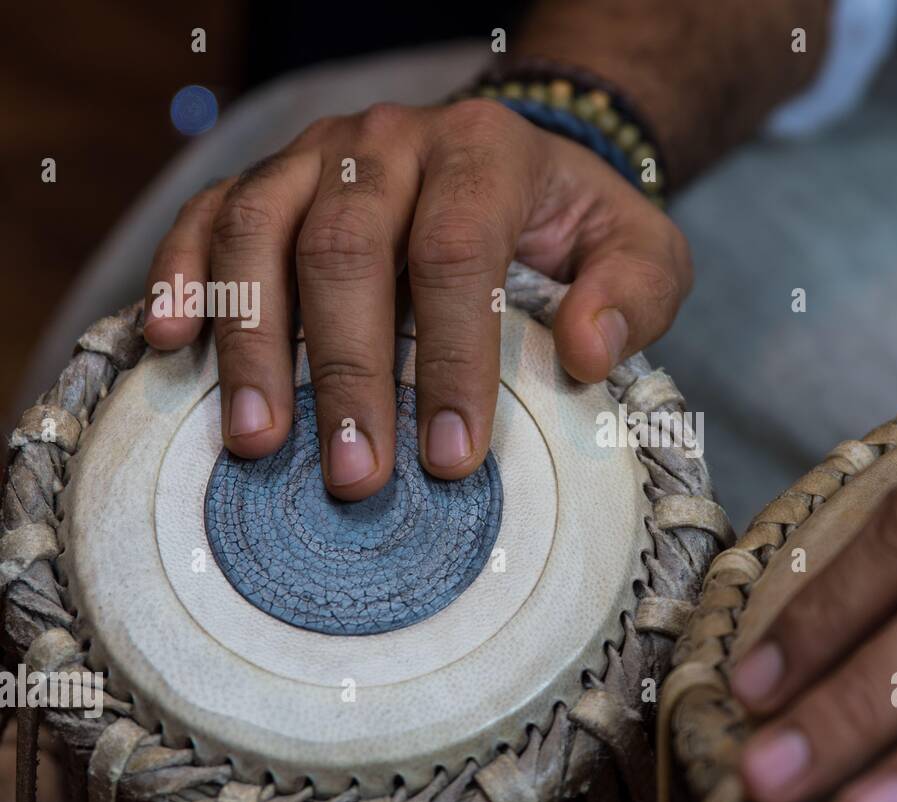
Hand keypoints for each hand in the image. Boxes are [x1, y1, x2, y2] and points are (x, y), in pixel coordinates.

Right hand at [143, 99, 690, 498]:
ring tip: (255, 441)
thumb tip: (588, 352)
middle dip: (348, 372)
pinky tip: (171, 341)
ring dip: (254, 341)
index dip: (450, 358)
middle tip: (354, 476)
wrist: (509, 157)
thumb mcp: (638, 250)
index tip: (450, 456)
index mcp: (484, 154)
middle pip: (346, 248)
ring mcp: (315, 154)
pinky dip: (181, 275)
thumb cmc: (571, 224)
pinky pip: (207, 216)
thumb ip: (632, 293)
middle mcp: (389, 143)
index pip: (455, 252)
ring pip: (260, 230)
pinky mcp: (267, 178)